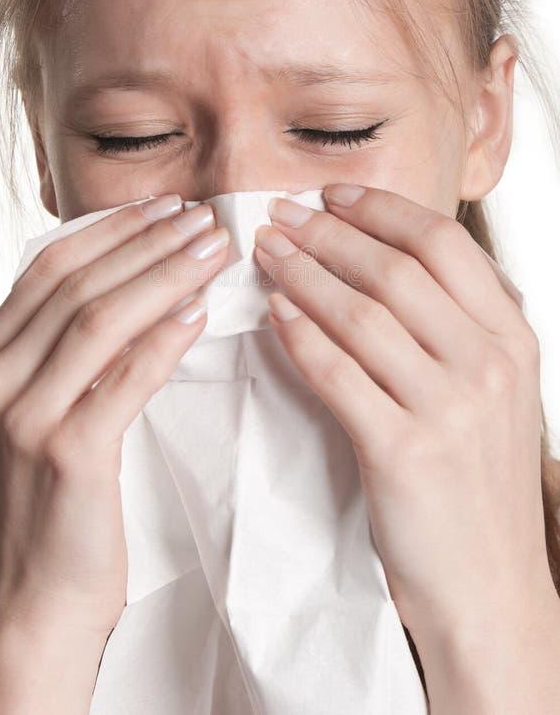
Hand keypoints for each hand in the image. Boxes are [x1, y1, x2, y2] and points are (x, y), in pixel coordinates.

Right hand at [0, 195, 229, 639]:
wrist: (40, 596)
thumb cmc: (56, 498)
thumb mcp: (42, 409)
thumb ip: (67, 349)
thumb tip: (134, 280)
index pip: (51, 266)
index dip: (112, 229)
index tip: (165, 206)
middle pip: (78, 283)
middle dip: (148, 242)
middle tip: (205, 218)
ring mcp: (22, 414)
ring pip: (99, 319)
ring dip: (164, 276)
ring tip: (213, 252)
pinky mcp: (65, 453)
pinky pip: (123, 377)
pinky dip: (164, 339)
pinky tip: (199, 313)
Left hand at [253, 183, 552, 640]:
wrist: (489, 583)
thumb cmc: (479, 483)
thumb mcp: (497, 390)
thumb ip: (462, 325)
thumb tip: (396, 260)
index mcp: (512, 337)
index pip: (443, 244)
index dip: (380, 210)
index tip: (331, 195)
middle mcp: (488, 363)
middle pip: (395, 269)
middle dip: (328, 234)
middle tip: (280, 216)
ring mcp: (449, 407)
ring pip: (362, 314)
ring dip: (304, 275)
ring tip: (267, 254)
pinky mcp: (404, 451)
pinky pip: (338, 374)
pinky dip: (301, 337)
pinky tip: (275, 315)